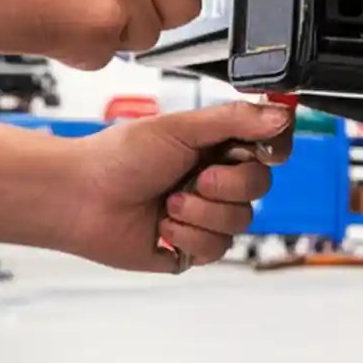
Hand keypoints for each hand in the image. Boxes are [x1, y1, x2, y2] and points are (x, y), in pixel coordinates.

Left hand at [59, 101, 293, 271]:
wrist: (81, 199)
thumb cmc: (118, 157)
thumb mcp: (180, 127)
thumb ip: (235, 119)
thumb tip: (281, 114)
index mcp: (215, 143)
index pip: (268, 145)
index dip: (273, 149)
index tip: (266, 150)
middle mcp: (215, 177)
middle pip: (259, 185)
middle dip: (227, 185)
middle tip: (196, 178)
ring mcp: (205, 212)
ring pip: (241, 220)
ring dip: (202, 212)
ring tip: (169, 202)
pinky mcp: (193, 245)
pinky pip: (218, 247)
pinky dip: (189, 235)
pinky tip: (163, 226)